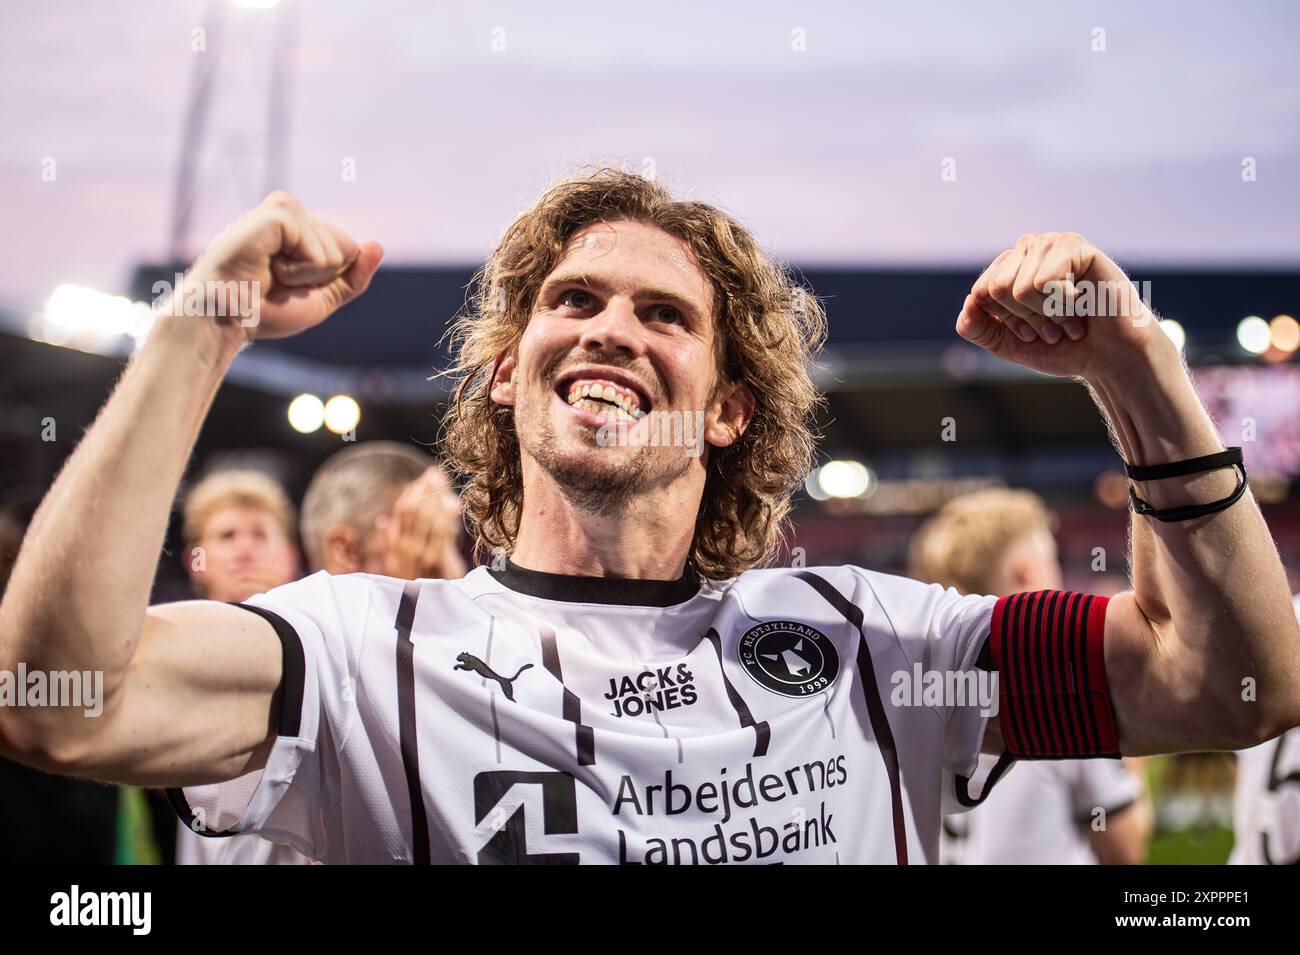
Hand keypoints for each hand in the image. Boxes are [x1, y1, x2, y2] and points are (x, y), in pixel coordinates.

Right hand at [172, 191, 382, 341]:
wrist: (227, 317)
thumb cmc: (265, 310)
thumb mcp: (321, 298)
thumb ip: (353, 276)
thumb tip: (378, 246)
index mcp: (301, 227)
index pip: (350, 252)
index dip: (326, 280)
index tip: (288, 285)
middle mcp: (293, 211)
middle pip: (349, 249)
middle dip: (321, 277)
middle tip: (278, 280)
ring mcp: (285, 208)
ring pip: (337, 251)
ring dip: (307, 276)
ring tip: (270, 273)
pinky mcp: (280, 211)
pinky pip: (321, 252)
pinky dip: (299, 271)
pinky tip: (268, 265)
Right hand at [381, 467, 466, 580]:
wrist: (433, 614)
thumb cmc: (422, 585)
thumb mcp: (403, 565)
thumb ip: (392, 541)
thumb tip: (382, 521)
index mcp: (394, 548)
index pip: (400, 511)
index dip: (413, 491)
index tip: (427, 476)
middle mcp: (403, 550)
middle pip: (413, 511)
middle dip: (426, 489)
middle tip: (438, 474)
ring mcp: (418, 556)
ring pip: (426, 518)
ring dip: (436, 499)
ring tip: (446, 485)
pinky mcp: (435, 563)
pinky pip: (441, 533)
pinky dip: (447, 516)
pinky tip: (454, 504)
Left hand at [956, 232, 1173, 383]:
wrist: (1109, 357)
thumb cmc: (1061, 347)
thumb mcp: (1006, 344)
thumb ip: (977, 328)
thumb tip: (967, 302)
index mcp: (1007, 266)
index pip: (979, 294)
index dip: (1006, 321)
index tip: (1033, 330)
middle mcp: (1026, 248)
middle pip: (995, 289)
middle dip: (1025, 319)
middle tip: (1054, 324)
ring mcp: (1050, 243)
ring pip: (1018, 289)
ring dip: (1047, 315)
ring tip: (1070, 316)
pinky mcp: (1074, 246)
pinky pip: (1044, 282)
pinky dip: (1063, 305)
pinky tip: (1083, 302)